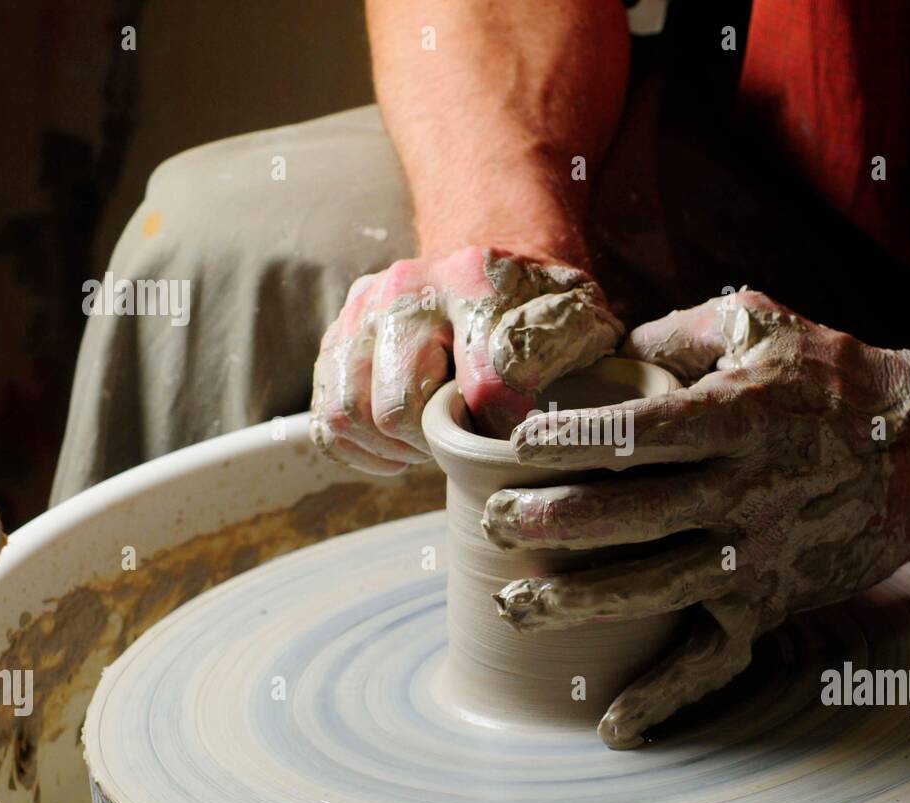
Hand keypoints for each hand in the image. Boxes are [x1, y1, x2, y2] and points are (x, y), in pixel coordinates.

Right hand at [310, 246, 622, 472]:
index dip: (506, 431)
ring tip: (432, 446)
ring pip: (351, 415)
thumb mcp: (581, 316)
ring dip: (393, 451)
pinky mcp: (336, 337)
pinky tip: (402, 447)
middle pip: (400, 407)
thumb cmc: (540, 301)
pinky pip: (327, 420)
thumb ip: (581, 359)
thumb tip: (573, 422)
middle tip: (465, 447)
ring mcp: (362, 312)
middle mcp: (408, 288)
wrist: (490, 245)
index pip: (488, 383)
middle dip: (435, 445)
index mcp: (480, 279)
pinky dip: (363, 450)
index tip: (519, 440)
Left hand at [482, 290, 909, 747]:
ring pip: (655, 590)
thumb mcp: (761, 324)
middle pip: (632, 518)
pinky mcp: (771, 603)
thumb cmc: (834, 380)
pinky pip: (716, 659)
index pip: (640, 434)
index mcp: (738, 418)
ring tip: (515, 606)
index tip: (518, 445)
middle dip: (552, 524)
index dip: (573, 441)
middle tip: (494, 523)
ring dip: (578, 604)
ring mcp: (757, 557)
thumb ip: (678, 332)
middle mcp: (745, 492)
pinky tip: (613, 725)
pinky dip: (667, 697)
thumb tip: (603, 351)